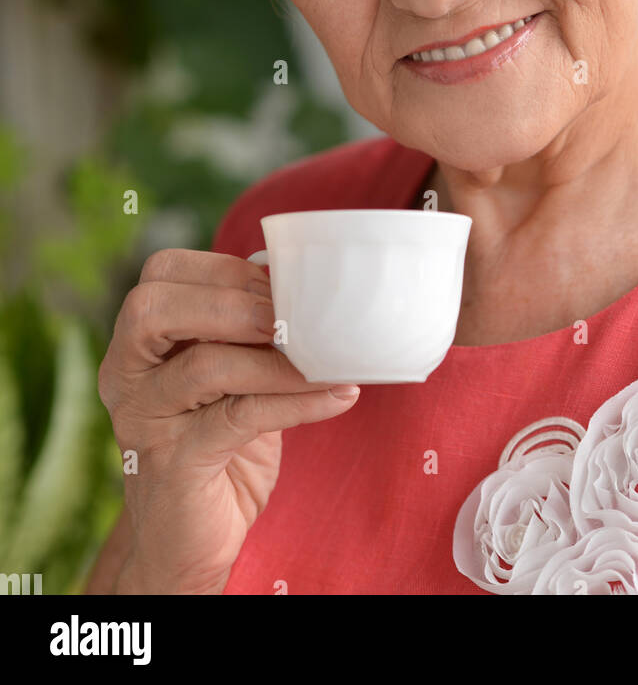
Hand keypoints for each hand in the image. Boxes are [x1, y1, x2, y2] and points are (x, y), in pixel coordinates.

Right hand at [98, 248, 359, 594]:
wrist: (185, 542)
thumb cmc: (215, 446)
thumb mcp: (226, 378)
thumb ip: (243, 332)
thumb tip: (304, 284)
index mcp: (136, 343)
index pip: (161, 273)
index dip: (226, 270)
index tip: (282, 287)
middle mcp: (125, 376)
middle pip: (154, 307)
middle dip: (234, 302)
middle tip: (291, 320)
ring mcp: (144, 421)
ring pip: (205, 365)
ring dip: (278, 359)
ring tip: (328, 360)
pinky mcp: (175, 463)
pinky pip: (240, 416)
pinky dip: (296, 400)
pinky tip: (337, 396)